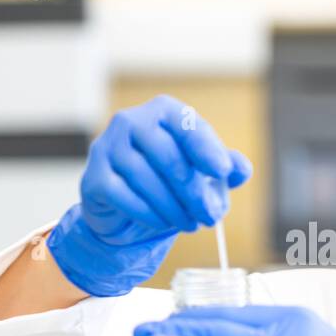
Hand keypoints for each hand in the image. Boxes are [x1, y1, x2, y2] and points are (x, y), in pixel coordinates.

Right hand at [46, 95, 252, 296]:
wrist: (124, 208)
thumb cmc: (167, 182)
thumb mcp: (202, 172)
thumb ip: (225, 166)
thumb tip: (242, 169)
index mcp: (162, 112)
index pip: (187, 125)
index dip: (206, 149)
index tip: (223, 172)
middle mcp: (131, 121)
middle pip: (168, 157)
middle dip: (194, 192)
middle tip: (210, 216)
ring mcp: (107, 147)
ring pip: (146, 179)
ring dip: (173, 207)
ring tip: (189, 223)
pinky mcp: (94, 177)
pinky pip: (124, 197)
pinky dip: (148, 213)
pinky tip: (163, 223)